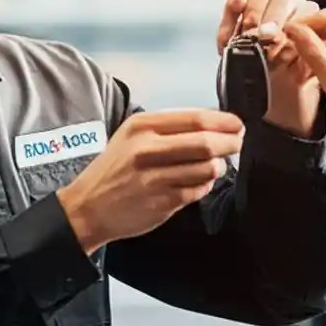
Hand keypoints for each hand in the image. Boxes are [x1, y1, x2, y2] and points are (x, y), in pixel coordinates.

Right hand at [55, 110, 243, 254]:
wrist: (88, 207)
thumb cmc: (114, 170)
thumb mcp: (131, 137)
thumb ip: (167, 130)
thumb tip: (212, 126)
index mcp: (142, 127)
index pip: (194, 119)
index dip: (223, 121)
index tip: (237, 125)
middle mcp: (147, 149)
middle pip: (205, 142)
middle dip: (230, 143)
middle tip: (237, 143)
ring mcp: (155, 177)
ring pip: (206, 168)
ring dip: (218, 166)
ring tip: (216, 165)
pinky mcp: (162, 201)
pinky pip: (198, 190)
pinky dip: (205, 185)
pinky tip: (199, 182)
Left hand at [217, 0, 321, 137]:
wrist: (265, 91)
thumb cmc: (244, 59)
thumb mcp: (230, 44)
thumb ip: (229, 21)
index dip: (255, 4)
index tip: (249, 27)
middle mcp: (287, 0)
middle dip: (274, 16)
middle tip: (264, 38)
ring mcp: (307, 16)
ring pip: (308, 10)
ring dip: (290, 33)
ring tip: (276, 56)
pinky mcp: (323, 37)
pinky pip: (322, 35)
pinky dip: (306, 51)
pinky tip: (294, 67)